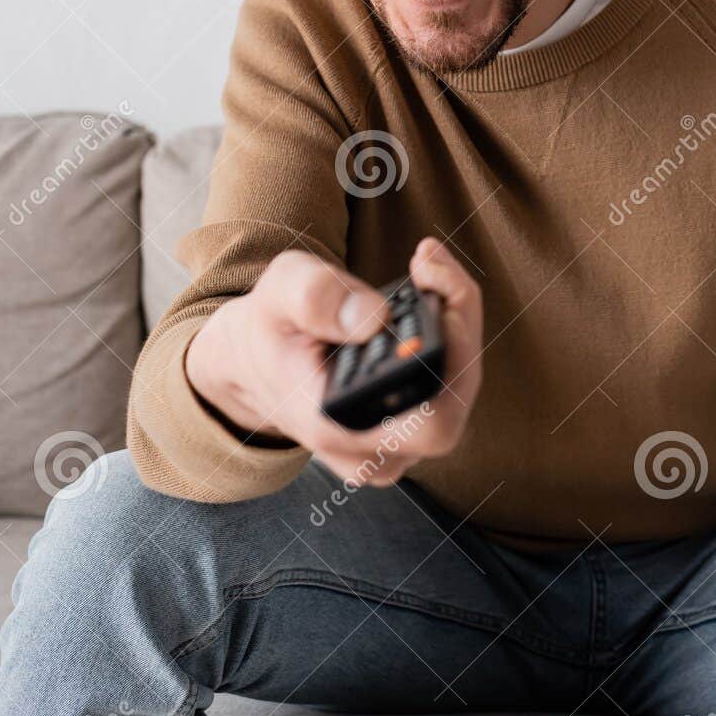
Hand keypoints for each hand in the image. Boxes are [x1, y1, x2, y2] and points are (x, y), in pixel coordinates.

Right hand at [185, 238, 481, 485]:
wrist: (255, 361)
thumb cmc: (269, 328)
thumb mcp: (277, 294)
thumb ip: (317, 299)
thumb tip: (376, 317)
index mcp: (336, 427)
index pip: (429, 420)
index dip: (450, 356)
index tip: (431, 286)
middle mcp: (371, 450)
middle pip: (455, 399)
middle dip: (460, 324)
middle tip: (433, 266)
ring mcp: (393, 447)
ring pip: (457, 388)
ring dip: (457, 321)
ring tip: (430, 265)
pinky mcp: (406, 427)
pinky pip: (448, 382)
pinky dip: (448, 332)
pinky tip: (431, 287)